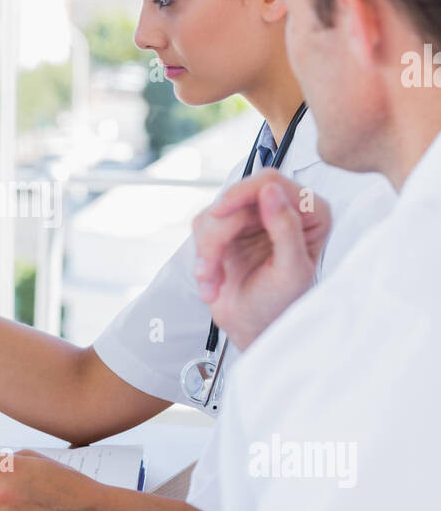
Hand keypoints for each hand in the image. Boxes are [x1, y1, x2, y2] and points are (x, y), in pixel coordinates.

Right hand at [192, 169, 330, 350]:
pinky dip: (201, 258)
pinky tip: (211, 282)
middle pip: (236, 198)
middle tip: (209, 270)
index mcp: (309, 213)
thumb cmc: (280, 306)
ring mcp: (252, 219)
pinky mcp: (227, 230)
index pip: (271, 182)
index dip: (241, 193)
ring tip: (212, 282)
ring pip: (214, 213)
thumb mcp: (291, 271)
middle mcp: (281, 209)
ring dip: (207, 252)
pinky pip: (202, 228)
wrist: (252, 329)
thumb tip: (271, 190)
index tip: (220, 213)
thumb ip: (286, 228)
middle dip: (218, 236)